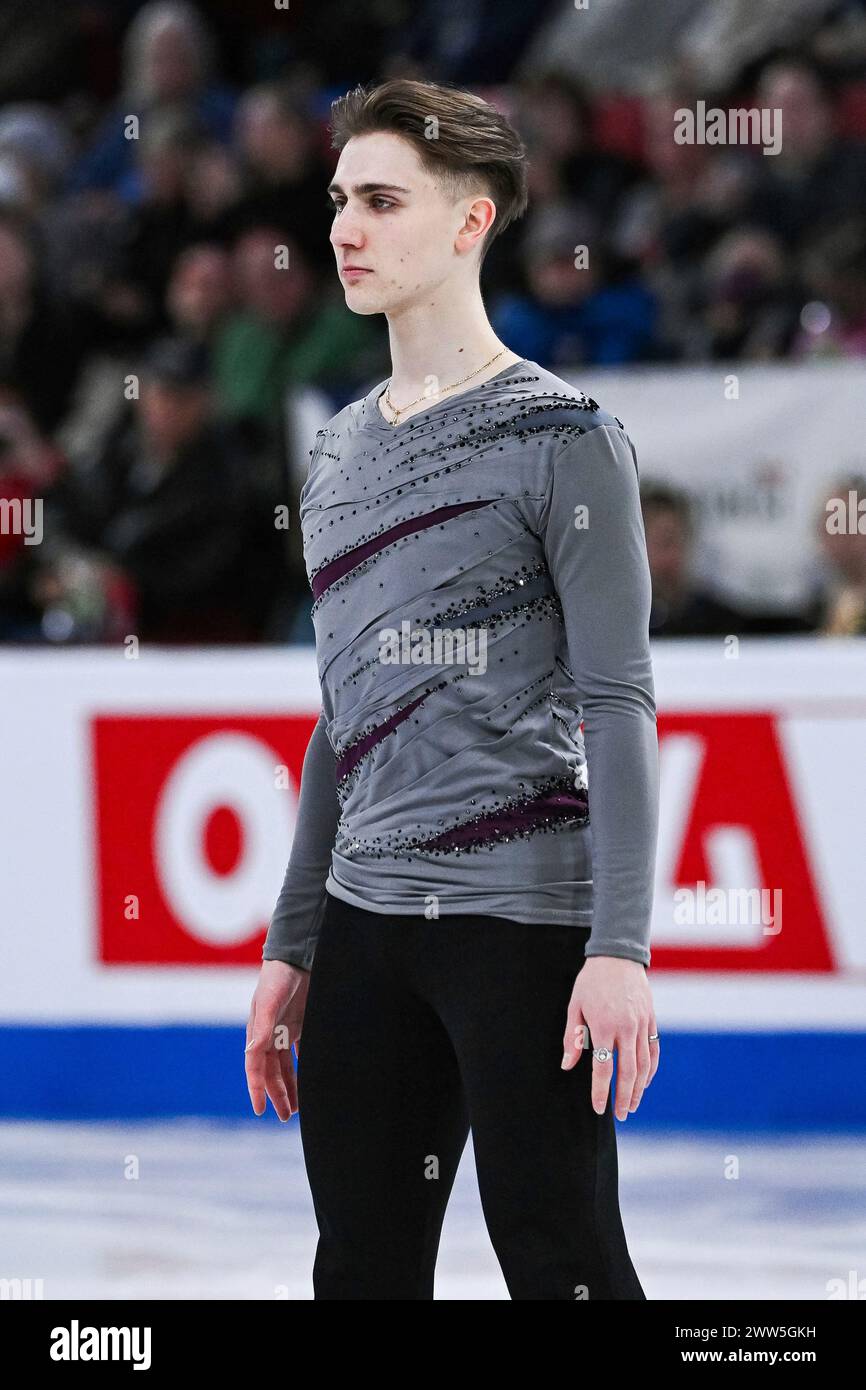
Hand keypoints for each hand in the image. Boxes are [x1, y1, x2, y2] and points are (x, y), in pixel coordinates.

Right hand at [245, 960, 309, 1120]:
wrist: (297, 955)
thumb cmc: (278, 977)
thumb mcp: (269, 1002)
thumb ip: (262, 1028)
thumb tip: (251, 1053)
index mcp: (258, 1031)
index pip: (255, 1067)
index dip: (257, 1089)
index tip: (260, 1110)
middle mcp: (270, 1033)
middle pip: (272, 1071)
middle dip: (277, 1094)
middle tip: (285, 1116)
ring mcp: (286, 1029)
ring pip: (286, 1065)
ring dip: (290, 1085)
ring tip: (297, 1107)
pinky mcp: (301, 1023)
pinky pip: (301, 1052)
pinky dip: (304, 1068)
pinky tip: (311, 1081)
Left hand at [560, 956, 658, 1119]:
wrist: (617, 956)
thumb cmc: (591, 981)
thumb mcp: (575, 1006)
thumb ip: (571, 1038)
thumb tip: (567, 1066)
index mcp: (604, 1026)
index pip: (604, 1068)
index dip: (601, 1091)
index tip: (599, 1107)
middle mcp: (626, 1028)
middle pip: (628, 1072)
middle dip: (623, 1097)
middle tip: (620, 1115)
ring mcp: (642, 1024)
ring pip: (644, 1065)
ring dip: (639, 1089)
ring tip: (632, 1105)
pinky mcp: (651, 1020)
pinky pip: (654, 1050)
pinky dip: (651, 1069)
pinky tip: (645, 1082)